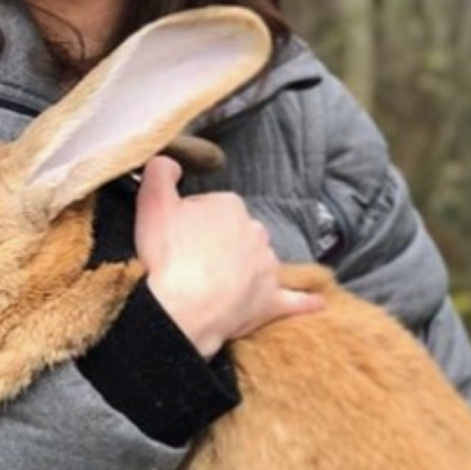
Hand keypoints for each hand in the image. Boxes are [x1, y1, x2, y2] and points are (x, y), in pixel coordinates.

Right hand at [135, 156, 323, 357]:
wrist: (182, 308)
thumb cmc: (167, 257)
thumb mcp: (153, 203)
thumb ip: (161, 172)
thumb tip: (170, 161)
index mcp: (230, 206)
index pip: (211, 208)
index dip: (190, 224)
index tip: (176, 241)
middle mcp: (255, 232)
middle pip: (236, 235)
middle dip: (220, 247)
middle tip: (190, 265)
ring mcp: (266, 268)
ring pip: (260, 263)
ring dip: (248, 271)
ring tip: (218, 288)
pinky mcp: (270, 302)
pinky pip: (293, 299)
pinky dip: (304, 301)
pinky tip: (317, 303)